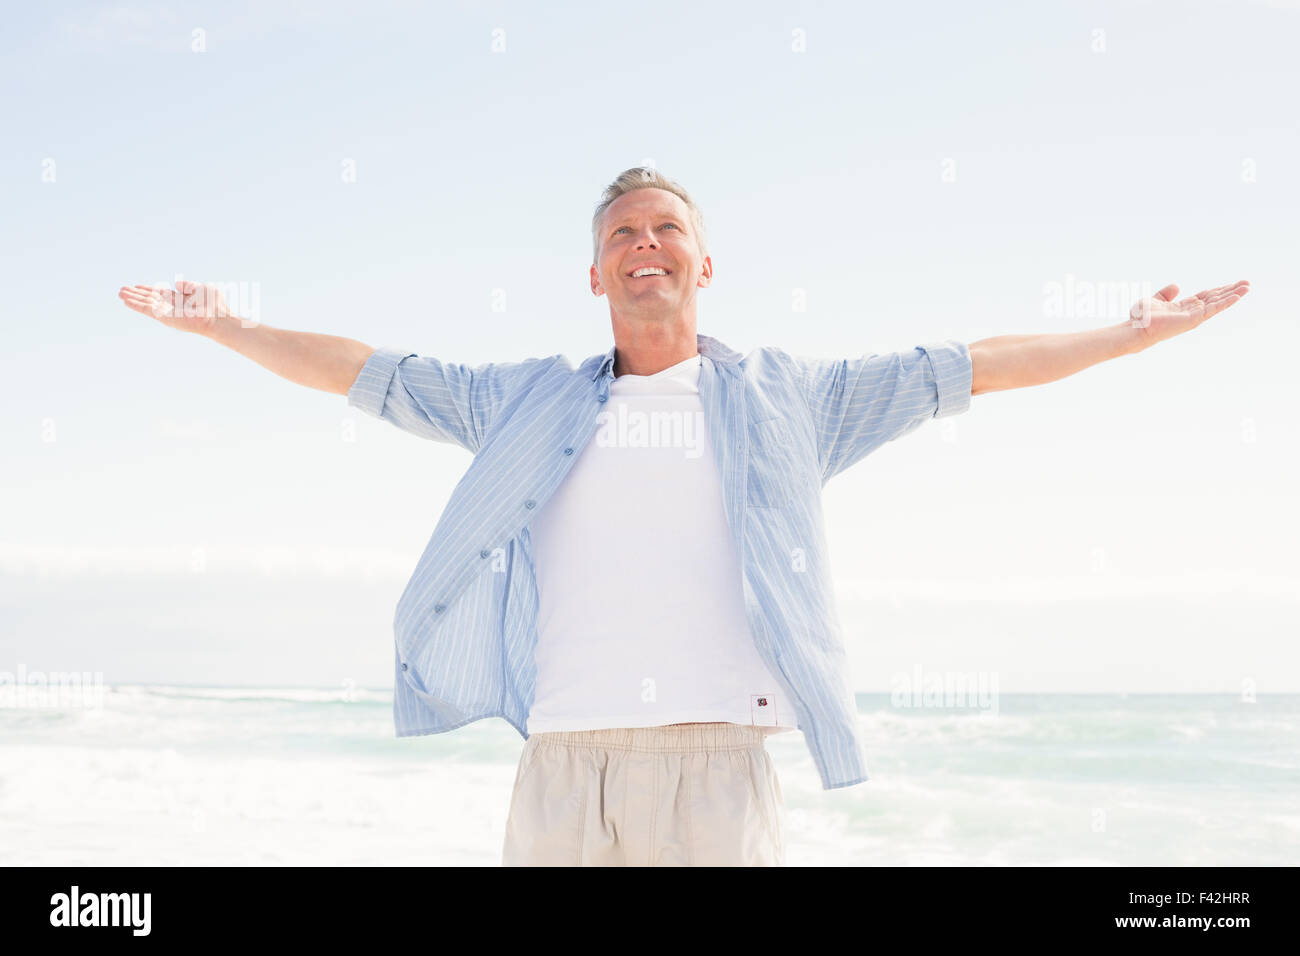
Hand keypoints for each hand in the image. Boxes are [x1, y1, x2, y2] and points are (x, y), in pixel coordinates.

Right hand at [118, 279, 231, 335]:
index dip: (147, 290)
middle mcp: (171, 306)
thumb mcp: (200, 288)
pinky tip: (126, 301)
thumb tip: (175, 284)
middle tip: (122, 290)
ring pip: (145, 304)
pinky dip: (136, 305)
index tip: (136, 286)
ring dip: (132, 299)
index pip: (159, 294)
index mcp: (179, 299)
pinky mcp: (165, 317)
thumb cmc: (214, 305)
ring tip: (120, 294)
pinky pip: (147, 310)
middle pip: (149, 298)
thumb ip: (187, 285)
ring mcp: (167, 312)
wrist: (218, 317)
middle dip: (136, 294)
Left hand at [1128, 279, 1250, 348]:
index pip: (1206, 297)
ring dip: (1233, 295)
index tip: (1232, 284)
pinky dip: (1226, 302)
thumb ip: (1166, 294)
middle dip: (1231, 291)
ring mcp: (1194, 316)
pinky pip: (1213, 309)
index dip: (1219, 290)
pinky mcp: (1194, 319)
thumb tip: (1177, 286)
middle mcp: (1192, 312)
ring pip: (1218, 304)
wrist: (1137, 328)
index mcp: (1184, 307)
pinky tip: (1237, 296)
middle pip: (1215, 299)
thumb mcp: (1155, 300)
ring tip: (1248, 287)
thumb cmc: (1142, 318)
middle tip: (1247, 283)